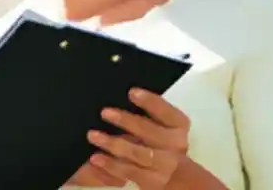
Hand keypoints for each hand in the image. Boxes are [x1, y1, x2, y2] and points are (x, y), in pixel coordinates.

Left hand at [67, 88, 190, 188]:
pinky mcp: (151, 181)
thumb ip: (148, 112)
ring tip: (93, 135)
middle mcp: (175, 145)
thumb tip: (124, 96)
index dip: (150, 102)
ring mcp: (164, 165)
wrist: (173, 173)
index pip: (166, 111)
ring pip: (137, 153)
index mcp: (178, 126)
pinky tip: (96, 158)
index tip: (132, 92)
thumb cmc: (160, 140)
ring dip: (113, 144)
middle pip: (149, 131)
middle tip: (105, 112)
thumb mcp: (161, 124)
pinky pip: (129, 171)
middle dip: (126, 121)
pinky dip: (110, 164)